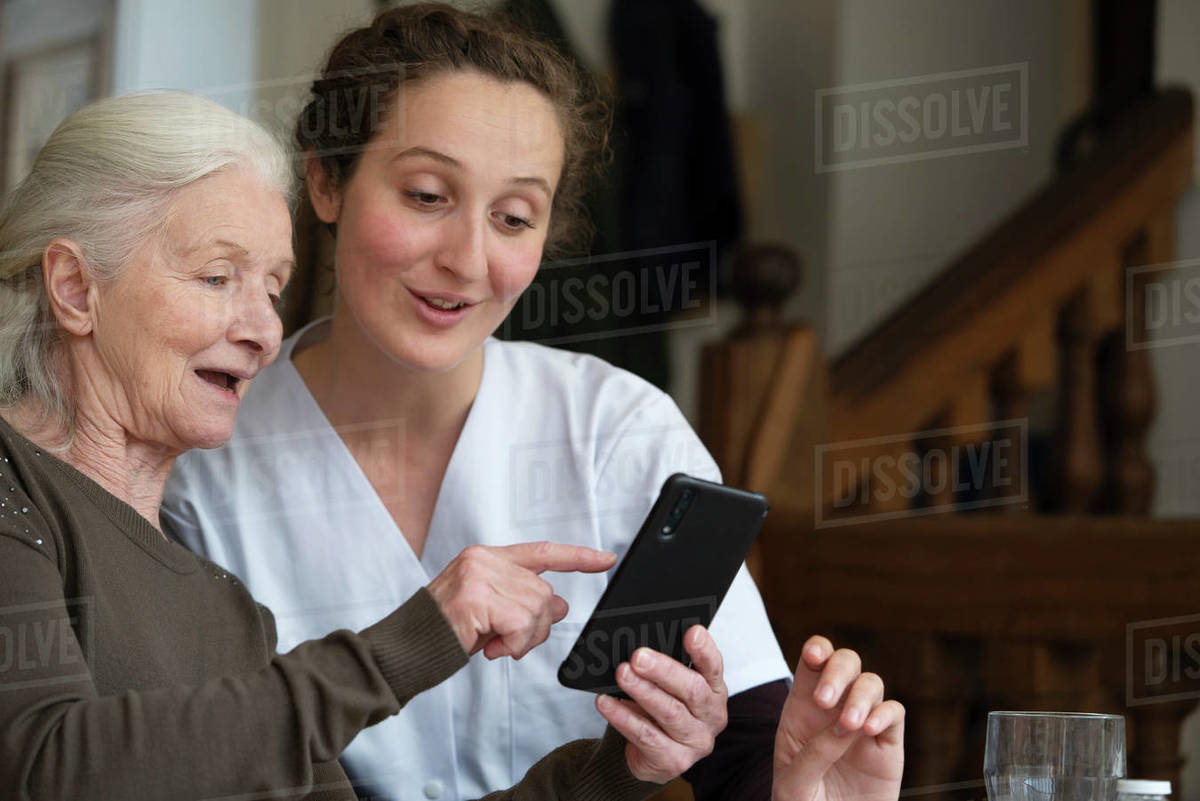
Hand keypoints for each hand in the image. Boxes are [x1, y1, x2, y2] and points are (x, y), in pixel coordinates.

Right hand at [427, 542, 615, 658]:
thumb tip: (560, 606)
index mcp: (487, 558)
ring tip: (492, 643)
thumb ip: (522, 603)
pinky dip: (513, 645)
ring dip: (521, 639)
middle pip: (544, 593)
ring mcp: (479, 575)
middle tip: (504, 641)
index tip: (606, 558)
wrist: (402, 649)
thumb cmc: (443, 632)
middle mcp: (484, 559)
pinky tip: (489, 648)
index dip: (577, 557)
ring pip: (536, 610)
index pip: (543, 552)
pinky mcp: (476, 596)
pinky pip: (520, 625)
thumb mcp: (490, 614)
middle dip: (534, 627)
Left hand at [596, 625, 728, 782]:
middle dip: (663, 670)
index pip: (714, 667)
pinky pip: (645, 735)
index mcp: (714, 691)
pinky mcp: (674, 761)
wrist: (654, 757)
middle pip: (692, 689)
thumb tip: (639, 649)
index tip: (692, 631)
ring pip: (669, 712)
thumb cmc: (663, 710)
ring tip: (622, 674)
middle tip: (638, 656)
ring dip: (642, 691)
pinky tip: (607, 703)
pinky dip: (623, 716)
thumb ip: (664, 669)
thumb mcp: (670, 688)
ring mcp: (695, 741)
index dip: (705, 649)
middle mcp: (711, 716)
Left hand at [773, 636, 904, 800]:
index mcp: (803, 709)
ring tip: (849, 726)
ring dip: (860, 696)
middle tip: (824, 702)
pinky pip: (894, 712)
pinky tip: (869, 730)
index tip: (813, 657)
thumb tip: (841, 728)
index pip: (813, 661)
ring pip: (871, 682)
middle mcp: (834, 709)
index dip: (817, 649)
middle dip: (837, 670)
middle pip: (846, 662)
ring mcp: (862, 723)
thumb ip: (812, 755)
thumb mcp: (793, 784)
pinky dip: (885, 714)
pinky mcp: (888, 744)